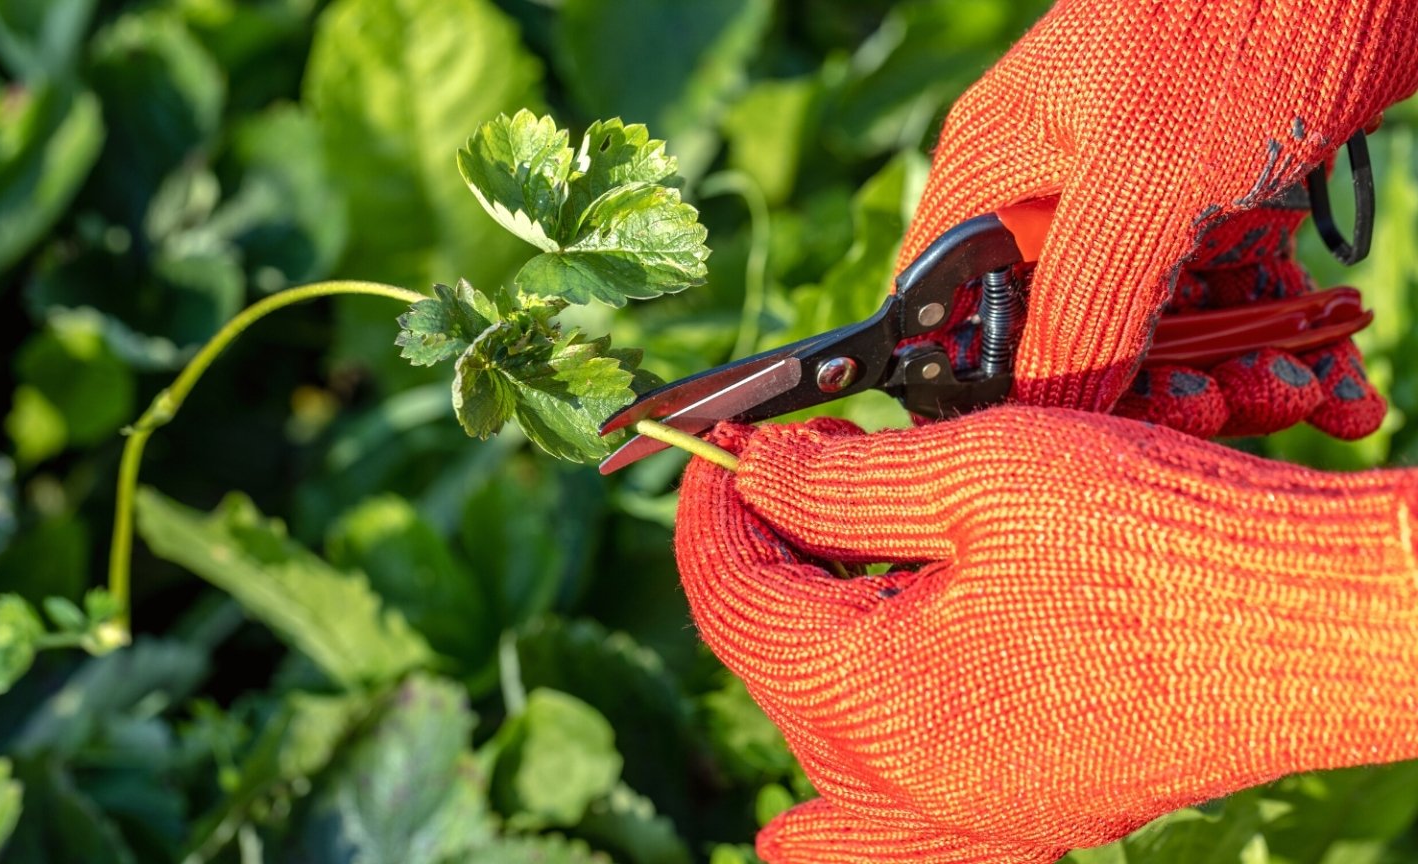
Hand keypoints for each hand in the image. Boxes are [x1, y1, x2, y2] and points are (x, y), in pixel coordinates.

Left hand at [676, 412, 1417, 862]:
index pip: (737, 600)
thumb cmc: (1161, 542)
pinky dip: (839, 822)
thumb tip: (756, 473)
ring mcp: (972, 813)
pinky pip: (894, 839)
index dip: (712, 513)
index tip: (720, 454)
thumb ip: (842, 484)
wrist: (1318, 623)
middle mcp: (909, 782)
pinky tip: (800, 833)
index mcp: (877, 698)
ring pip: (824, 747)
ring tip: (819, 571)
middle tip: (780, 484)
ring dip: (798, 653)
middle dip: (756, 567)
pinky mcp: (1029, 812)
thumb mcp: (979, 476)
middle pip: (772, 668)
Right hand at [897, 0, 1417, 415]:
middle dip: (1145, 394)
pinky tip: (1345, 391)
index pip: (949, 307)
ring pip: (1165, 333)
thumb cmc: (1250, 20)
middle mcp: (1064, 193)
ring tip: (1306, 394)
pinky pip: (1244, 302)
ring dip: (1238, 381)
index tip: (1060, 442)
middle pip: (1068, 337)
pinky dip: (1295, 351)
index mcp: (1003, 173)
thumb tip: (1037, 419)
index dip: (987, 386)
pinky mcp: (1234, 202)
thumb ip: (1083, 305)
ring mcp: (1151, 200)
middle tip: (1221, 413)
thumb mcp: (1152, 181)